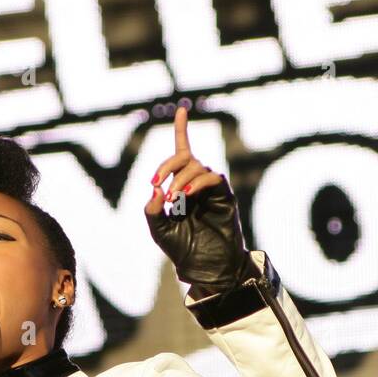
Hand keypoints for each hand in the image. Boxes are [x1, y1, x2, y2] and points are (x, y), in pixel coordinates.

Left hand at [145, 105, 256, 296]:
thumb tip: (155, 190)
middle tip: (157, 185)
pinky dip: (198, 182)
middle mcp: (198, 183)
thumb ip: (152, 210)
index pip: (182, 152)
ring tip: (173, 200)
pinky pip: (213, 177)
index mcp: (182, 186)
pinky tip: (187, 195)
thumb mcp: (158, 230)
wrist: (207, 267)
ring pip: (197, 167)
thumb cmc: (183, 249)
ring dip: (180, 180)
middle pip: (185, 157)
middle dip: (167, 166)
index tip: (182, 109)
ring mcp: (212, 189)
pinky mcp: (225, 196)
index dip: (182, 129)